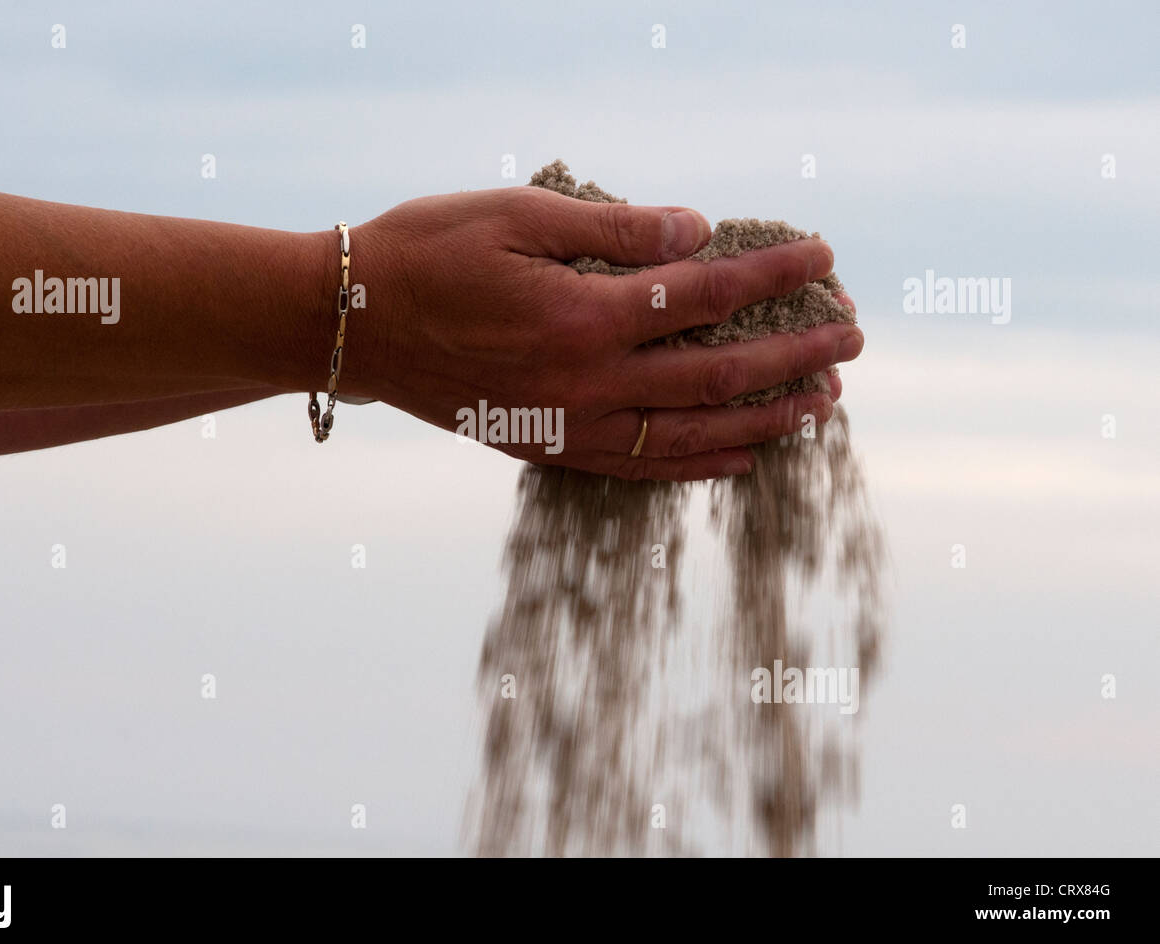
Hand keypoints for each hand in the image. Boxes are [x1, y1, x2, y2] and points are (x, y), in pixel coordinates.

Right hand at [345, 186, 862, 480]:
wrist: (354, 324)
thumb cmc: (428, 254)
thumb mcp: (517, 214)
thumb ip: (615, 230)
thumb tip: (698, 233)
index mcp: (584, 316)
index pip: (708, 294)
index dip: (773, 276)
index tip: (824, 259)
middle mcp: (587, 383)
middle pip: (719, 375)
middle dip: (796, 354)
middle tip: (851, 338)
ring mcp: (570, 426)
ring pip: (691, 433)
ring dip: (765, 418)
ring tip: (821, 404)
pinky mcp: (549, 448)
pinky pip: (641, 467)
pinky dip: (698, 464)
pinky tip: (740, 457)